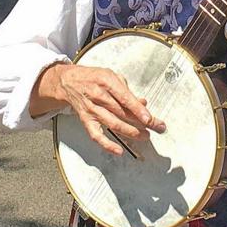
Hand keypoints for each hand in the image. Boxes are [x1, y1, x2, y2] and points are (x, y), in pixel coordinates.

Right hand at [47, 64, 165, 155]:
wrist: (69, 82)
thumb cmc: (93, 78)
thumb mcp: (112, 76)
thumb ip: (127, 91)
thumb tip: (143, 103)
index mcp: (106, 82)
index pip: (125, 98)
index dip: (138, 110)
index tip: (149, 119)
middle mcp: (98, 96)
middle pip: (122, 113)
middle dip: (142, 122)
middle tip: (157, 127)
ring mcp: (91, 109)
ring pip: (113, 124)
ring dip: (131, 132)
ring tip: (145, 136)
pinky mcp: (86, 120)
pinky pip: (96, 135)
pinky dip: (107, 145)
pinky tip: (119, 150)